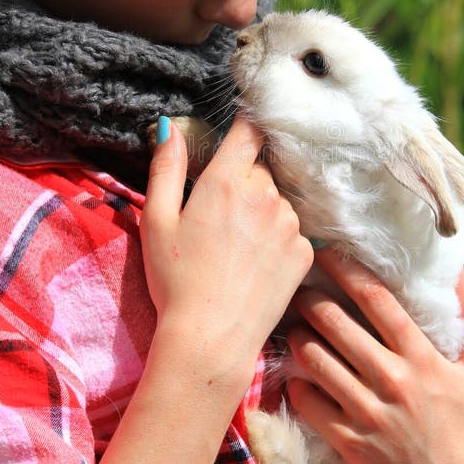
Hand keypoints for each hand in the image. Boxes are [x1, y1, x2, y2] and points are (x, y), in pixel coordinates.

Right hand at [140, 116, 313, 384]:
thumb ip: (167, 167)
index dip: (246, 125)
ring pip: (278, 201)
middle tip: (220, 217)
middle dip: (244, 182)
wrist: (210, 338)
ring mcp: (290, 223)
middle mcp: (265, 195)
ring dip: (263, 211)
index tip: (243, 129)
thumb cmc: (176, 280)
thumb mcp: (157, 221)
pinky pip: (292, 230)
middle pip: (261, 170)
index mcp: (226, 181)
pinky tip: (255, 264)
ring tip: (237, 248)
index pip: (249, 131)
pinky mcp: (305, 251)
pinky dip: (278, 239)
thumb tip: (170, 127)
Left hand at [286, 249, 463, 463]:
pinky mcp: (349, 442)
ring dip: (298, 337)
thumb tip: (461, 272)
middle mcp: (393, 381)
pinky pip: (309, 403)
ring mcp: (368, 413)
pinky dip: (296, 384)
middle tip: (299, 288)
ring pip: (316, 361)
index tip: (327, 253)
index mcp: (422, 358)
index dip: (347, 271)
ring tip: (293, 327)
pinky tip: (296, 374)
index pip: (377, 301)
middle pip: (337, 325)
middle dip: (311, 299)